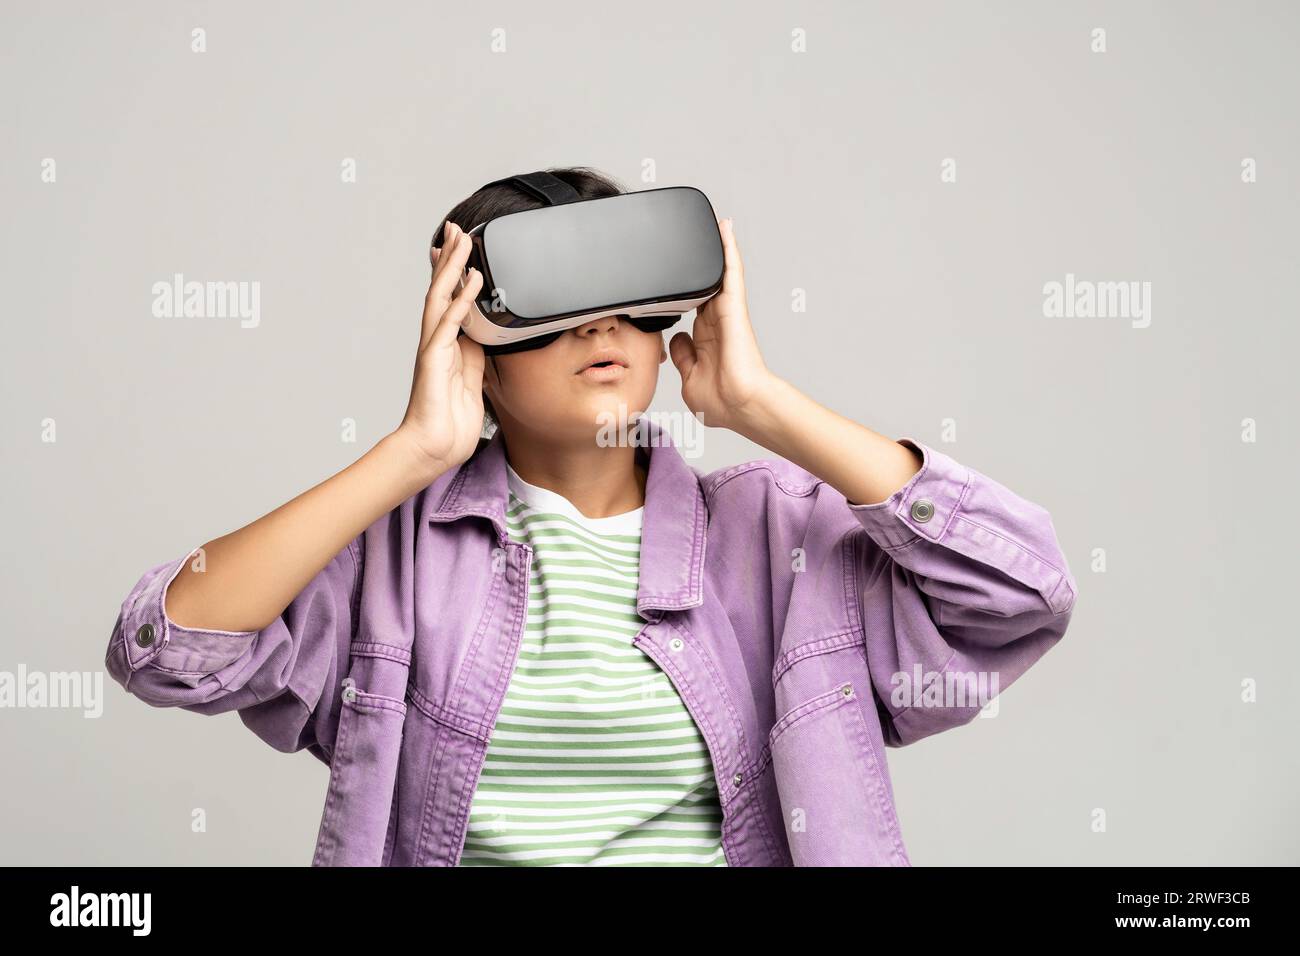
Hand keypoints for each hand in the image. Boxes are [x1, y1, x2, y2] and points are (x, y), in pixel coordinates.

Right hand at [393, 221, 486, 477]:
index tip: (459, 246)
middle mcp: (436, 341)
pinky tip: (473, 281)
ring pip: (441, 298)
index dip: (453, 272)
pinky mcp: (434, 360)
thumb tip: (489, 335)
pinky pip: (451, 324)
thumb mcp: (474, 381)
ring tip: (462, 240)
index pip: (450, 300)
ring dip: (452, 268)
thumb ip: (478, 355)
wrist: (434, 448)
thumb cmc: (451, 422)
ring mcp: (433, 348)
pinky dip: (463, 300)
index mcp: (447, 345)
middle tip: (457, 228)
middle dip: (449, 258)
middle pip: (441, 290)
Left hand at [668, 217, 775, 432]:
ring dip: (715, 248)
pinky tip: (725, 227)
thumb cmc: (722, 400)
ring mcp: (726, 312)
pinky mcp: (733, 306)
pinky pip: (730, 271)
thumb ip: (682, 356)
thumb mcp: (689, 378)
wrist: (740, 403)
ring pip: (718, 272)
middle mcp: (716, 322)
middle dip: (697, 262)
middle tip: (689, 237)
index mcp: (705, 339)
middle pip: (704, 284)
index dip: (681, 290)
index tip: (671, 276)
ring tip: (710, 221)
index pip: (690, 307)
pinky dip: (728, 249)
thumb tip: (677, 339)